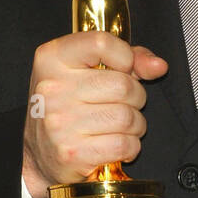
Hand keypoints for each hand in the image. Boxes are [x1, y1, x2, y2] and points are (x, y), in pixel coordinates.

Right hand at [22, 32, 166, 197]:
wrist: (40, 155)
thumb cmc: (68, 107)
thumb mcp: (86, 71)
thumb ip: (126, 59)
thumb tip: (158, 66)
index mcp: (51, 59)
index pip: (101, 43)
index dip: (125, 56)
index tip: (124, 69)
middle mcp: (52, 89)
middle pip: (123, 85)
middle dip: (135, 97)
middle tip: (122, 104)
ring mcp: (59, 122)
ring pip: (127, 117)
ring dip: (134, 124)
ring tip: (118, 126)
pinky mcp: (72, 152)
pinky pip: (124, 144)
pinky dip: (130, 147)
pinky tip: (116, 144)